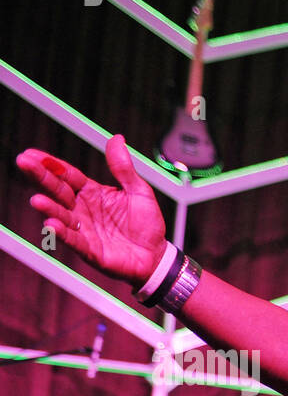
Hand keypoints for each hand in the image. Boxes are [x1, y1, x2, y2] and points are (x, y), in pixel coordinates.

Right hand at [16, 134, 166, 285]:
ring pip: (62, 216)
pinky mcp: (90, 250)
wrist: (157, 256)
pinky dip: (63, 233)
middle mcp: (83, 210)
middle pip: (59, 190)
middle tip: (24, 162)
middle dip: (41, 177)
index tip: (32, 154)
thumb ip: (124, 168)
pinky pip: (74, 240)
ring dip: (49, 208)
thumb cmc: (147, 225)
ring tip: (38, 200)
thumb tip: (116, 139)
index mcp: (92, 193)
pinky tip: (52, 225)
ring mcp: (84, 230)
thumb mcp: (139, 191)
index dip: (51, 165)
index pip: (67, 175)